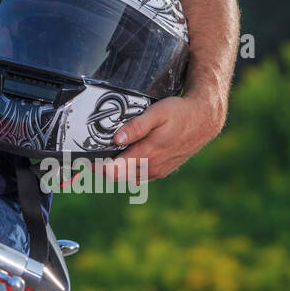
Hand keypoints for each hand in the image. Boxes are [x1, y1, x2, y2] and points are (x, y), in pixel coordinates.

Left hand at [93, 93, 223, 181]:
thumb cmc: (180, 113)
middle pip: (118, 176)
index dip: (96, 167)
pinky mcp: (163, 170)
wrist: (205, 119)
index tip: (84, 160)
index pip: (114, 170)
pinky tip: (123, 159)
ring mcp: (158, 171)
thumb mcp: (157, 113)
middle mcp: (152, 167)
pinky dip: (128, 171)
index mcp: (148, 154)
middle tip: (88, 158)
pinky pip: (140, 176)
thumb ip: (136, 127)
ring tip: (103, 157)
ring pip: (129, 178)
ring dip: (115, 171)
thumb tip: (116, 139)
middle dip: (102, 168)